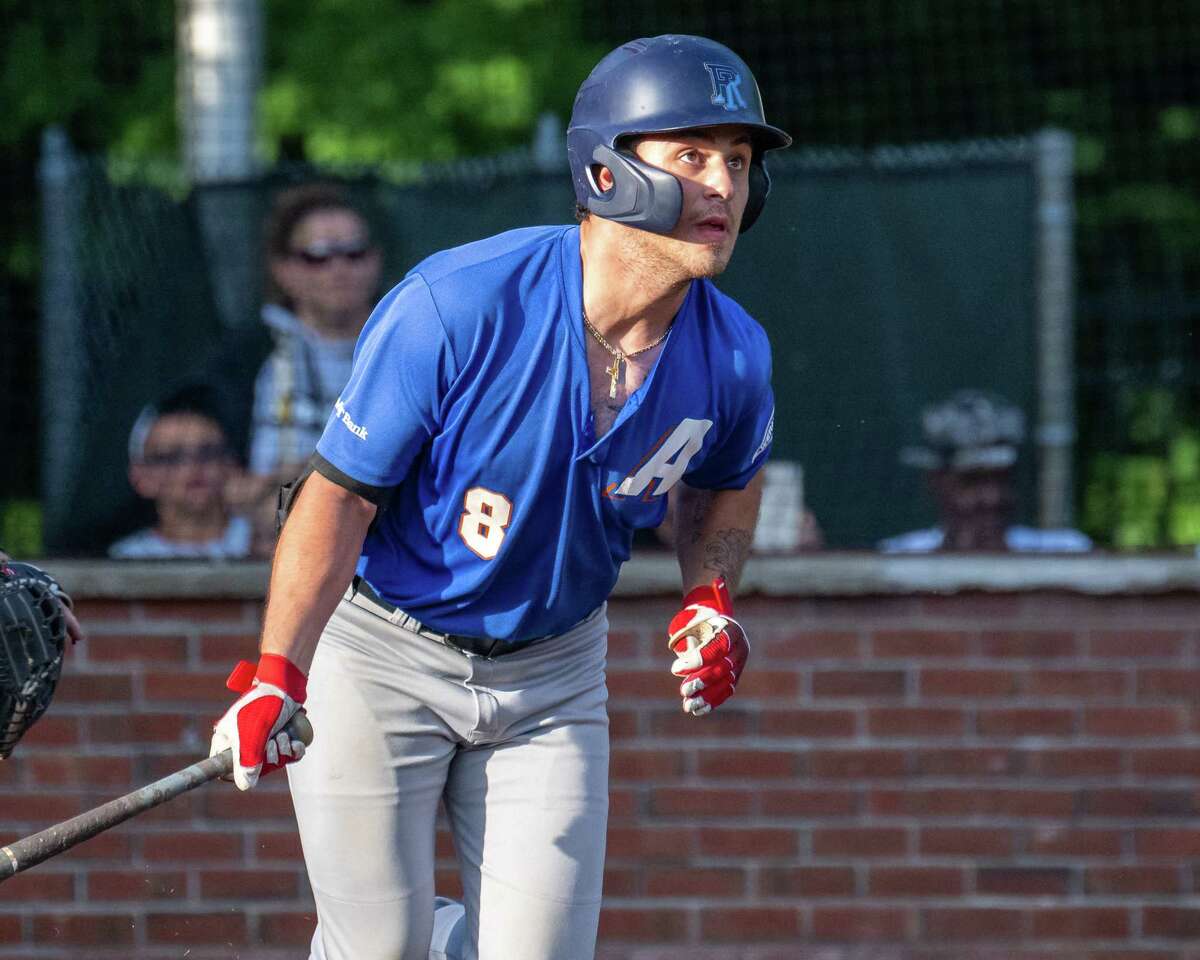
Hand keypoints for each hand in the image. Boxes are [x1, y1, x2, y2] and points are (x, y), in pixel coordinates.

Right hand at [210, 654, 307, 789]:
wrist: (286, 683)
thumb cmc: (264, 706)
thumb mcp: (252, 736)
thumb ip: (247, 761)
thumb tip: (246, 786)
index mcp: (225, 739)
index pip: (225, 768)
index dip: (239, 773)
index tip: (253, 767)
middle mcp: (241, 739)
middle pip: (254, 766)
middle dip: (267, 758)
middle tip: (271, 743)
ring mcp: (261, 736)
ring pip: (272, 759)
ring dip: (282, 750)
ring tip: (283, 734)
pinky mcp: (279, 733)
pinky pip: (286, 752)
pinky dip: (293, 749)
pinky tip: (297, 743)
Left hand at [667, 577, 749, 715]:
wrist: (717, 624)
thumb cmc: (701, 622)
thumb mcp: (693, 622)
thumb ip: (685, 636)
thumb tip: (677, 660)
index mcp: (731, 629)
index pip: (718, 646)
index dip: (698, 659)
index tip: (675, 669)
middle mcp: (740, 647)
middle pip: (724, 668)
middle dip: (702, 681)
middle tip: (684, 691)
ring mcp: (741, 663)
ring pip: (727, 683)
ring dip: (707, 696)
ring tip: (688, 706)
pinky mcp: (737, 676)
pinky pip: (727, 691)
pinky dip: (713, 701)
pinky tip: (698, 710)